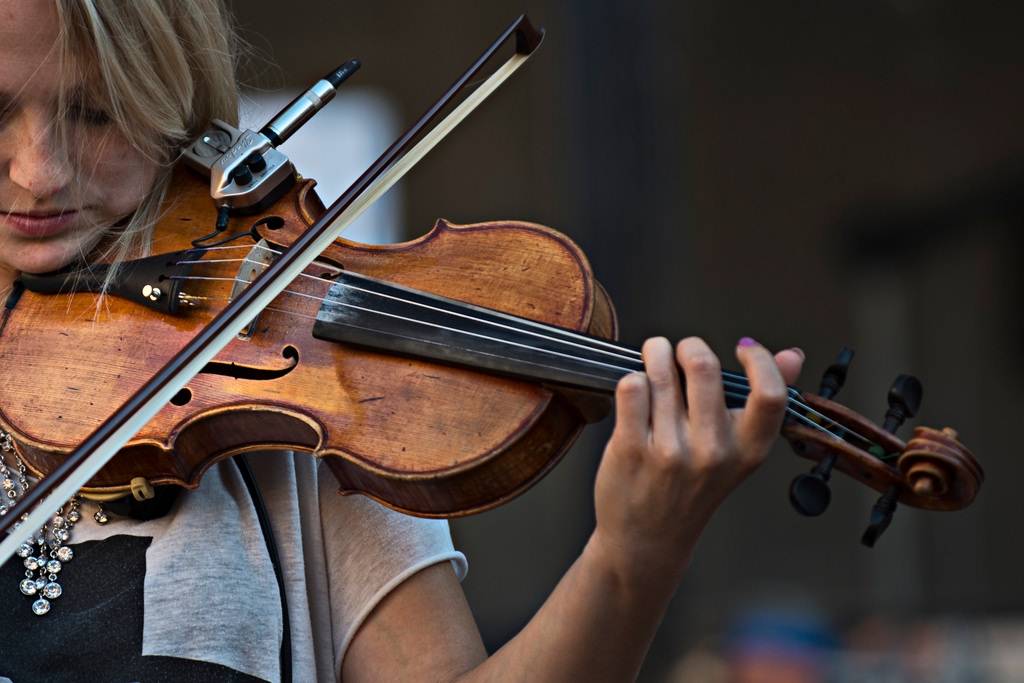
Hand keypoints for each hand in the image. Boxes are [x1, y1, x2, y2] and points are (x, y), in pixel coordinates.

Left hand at [590, 336, 802, 582]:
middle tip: (682, 352)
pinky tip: (638, 392)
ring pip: (661, 371)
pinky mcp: (631, 447)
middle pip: (704, 366)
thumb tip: (793, 355)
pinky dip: (633, 379)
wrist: (648, 539)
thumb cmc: (694, 490)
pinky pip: (632, 387)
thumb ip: (764, 401)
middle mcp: (712, 451)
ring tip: (656, 359)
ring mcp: (670, 450)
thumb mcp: (738, 453)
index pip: (770, 393)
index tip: (743, 348)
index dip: (758, 359)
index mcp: (748, 450)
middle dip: (689, 347)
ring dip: (656, 354)